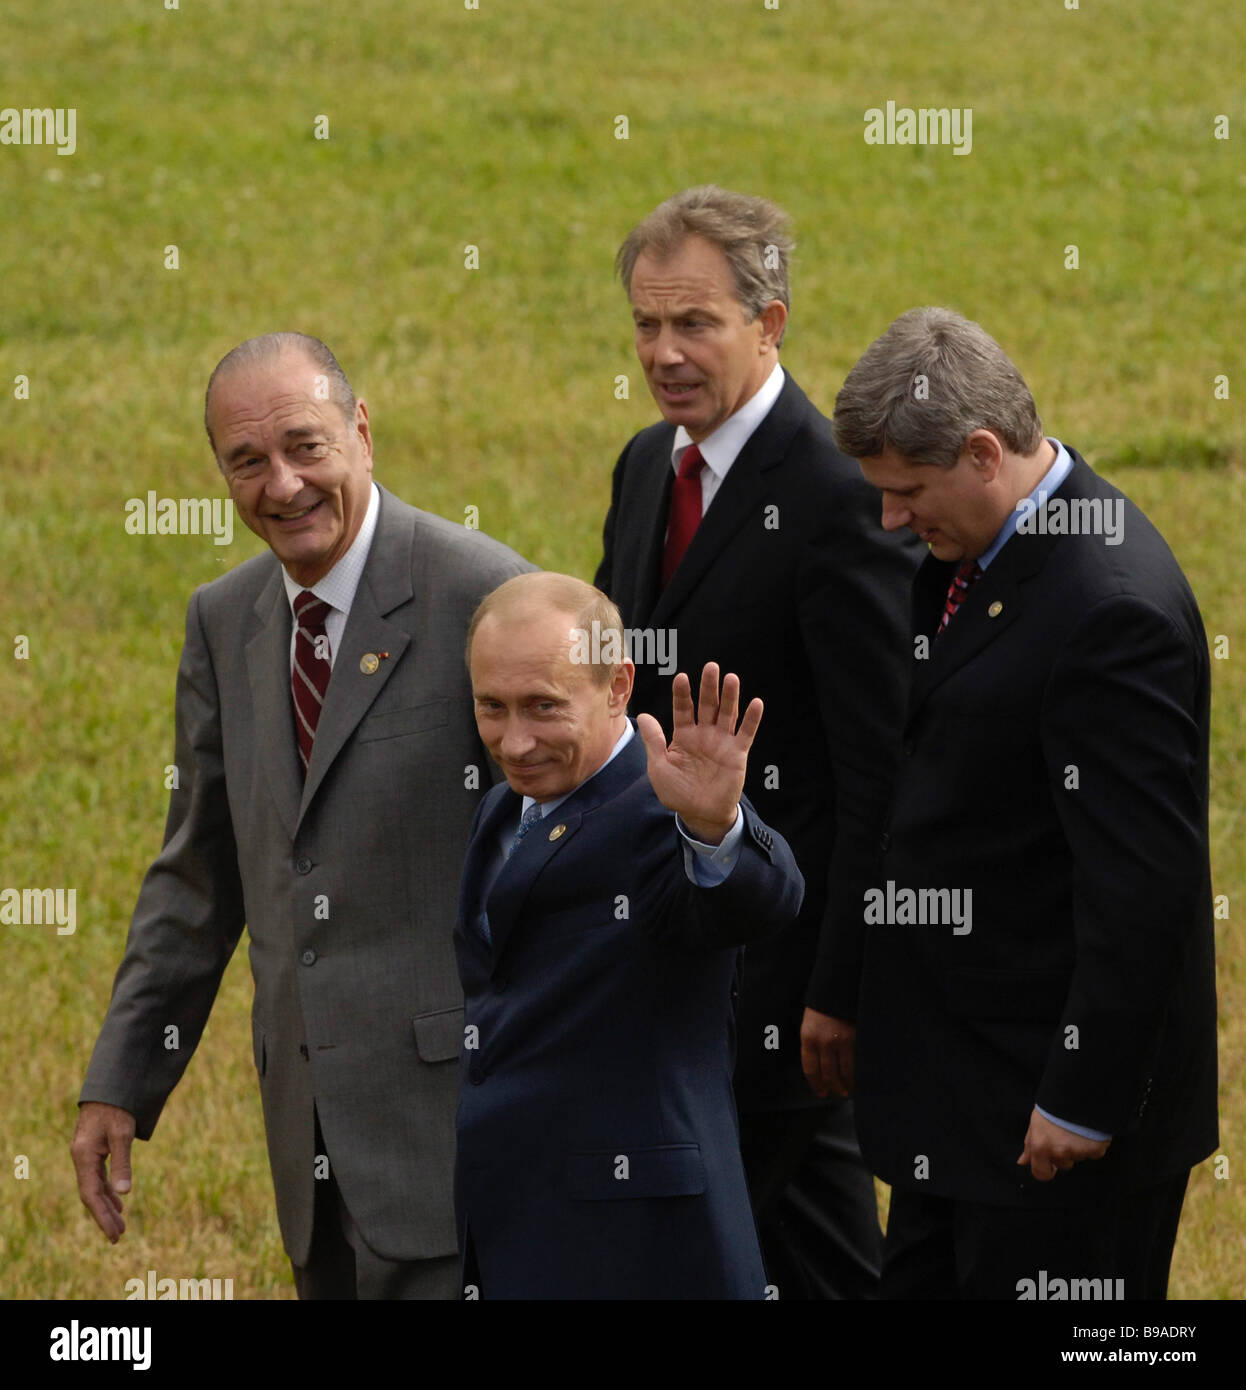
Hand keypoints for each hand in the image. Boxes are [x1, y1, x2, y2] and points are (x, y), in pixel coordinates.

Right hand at [70, 1102, 135, 1241]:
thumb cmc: (116, 1108)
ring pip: (95, 1186)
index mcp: (84, 1156)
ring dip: (107, 1205)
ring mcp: (86, 1154)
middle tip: (118, 1237)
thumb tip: (124, 1194)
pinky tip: (117, 1199)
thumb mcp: (123, 1134)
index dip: (102, 1216)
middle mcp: (81, 1158)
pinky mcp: (93, 1149)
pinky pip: (98, 1176)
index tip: (114, 1233)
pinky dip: (108, 1189)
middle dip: (104, 1216)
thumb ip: (122, 1164)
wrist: (109, 1086)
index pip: (91, 1194)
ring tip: (120, 1224)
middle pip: (91, 1194)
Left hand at [637, 663, 761, 843]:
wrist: (700, 814)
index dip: (682, 694)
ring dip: (730, 697)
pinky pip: (745, 733)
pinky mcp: (737, 754)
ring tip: (731, 678)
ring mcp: (722, 742)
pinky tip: (755, 703)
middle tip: (711, 667)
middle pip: (707, 705)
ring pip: (727, 714)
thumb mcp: (659, 767)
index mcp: (684, 735)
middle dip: (708, 687)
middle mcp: (704, 734)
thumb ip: (654, 741)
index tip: (681, 678)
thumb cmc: (677, 792)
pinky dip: (751, 719)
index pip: (683, 708)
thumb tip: (643, 715)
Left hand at [801, 1009, 854, 1097]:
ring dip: (846, 1084)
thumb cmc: (822, 1006)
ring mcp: (841, 1041)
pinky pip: (856, 1063)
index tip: (821, 1092)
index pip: (810, 1069)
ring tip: (848, 1090)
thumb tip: (819, 1068)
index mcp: (808, 1038)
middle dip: (832, 1087)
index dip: (816, 1084)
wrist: (837, 989)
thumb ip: (813, 1045)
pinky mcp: (856, 1039)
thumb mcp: (810, 1025)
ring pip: (844, 1072)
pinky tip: (858, 1079)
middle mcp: (823, 1042)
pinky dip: (857, 1074)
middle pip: (828, 1074)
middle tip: (836, 1093)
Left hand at [1017, 1106, 1109, 1180]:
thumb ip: (1029, 1145)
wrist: (1078, 1092)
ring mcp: (1078, 1152)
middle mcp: (1059, 1153)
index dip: (1046, 1169)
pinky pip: (1093, 1153)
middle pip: (1063, 1165)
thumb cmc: (1053, 1107)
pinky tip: (1087, 1130)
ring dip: (1077, 1148)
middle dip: (1063, 1154)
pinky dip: (1092, 1145)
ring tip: (1075, 1129)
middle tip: (1064, 1134)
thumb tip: (1022, 1162)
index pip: (1041, 1174)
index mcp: (1041, 1146)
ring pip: (1078, 1158)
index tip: (1049, 1164)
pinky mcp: (1096, 1150)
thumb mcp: (1036, 1123)